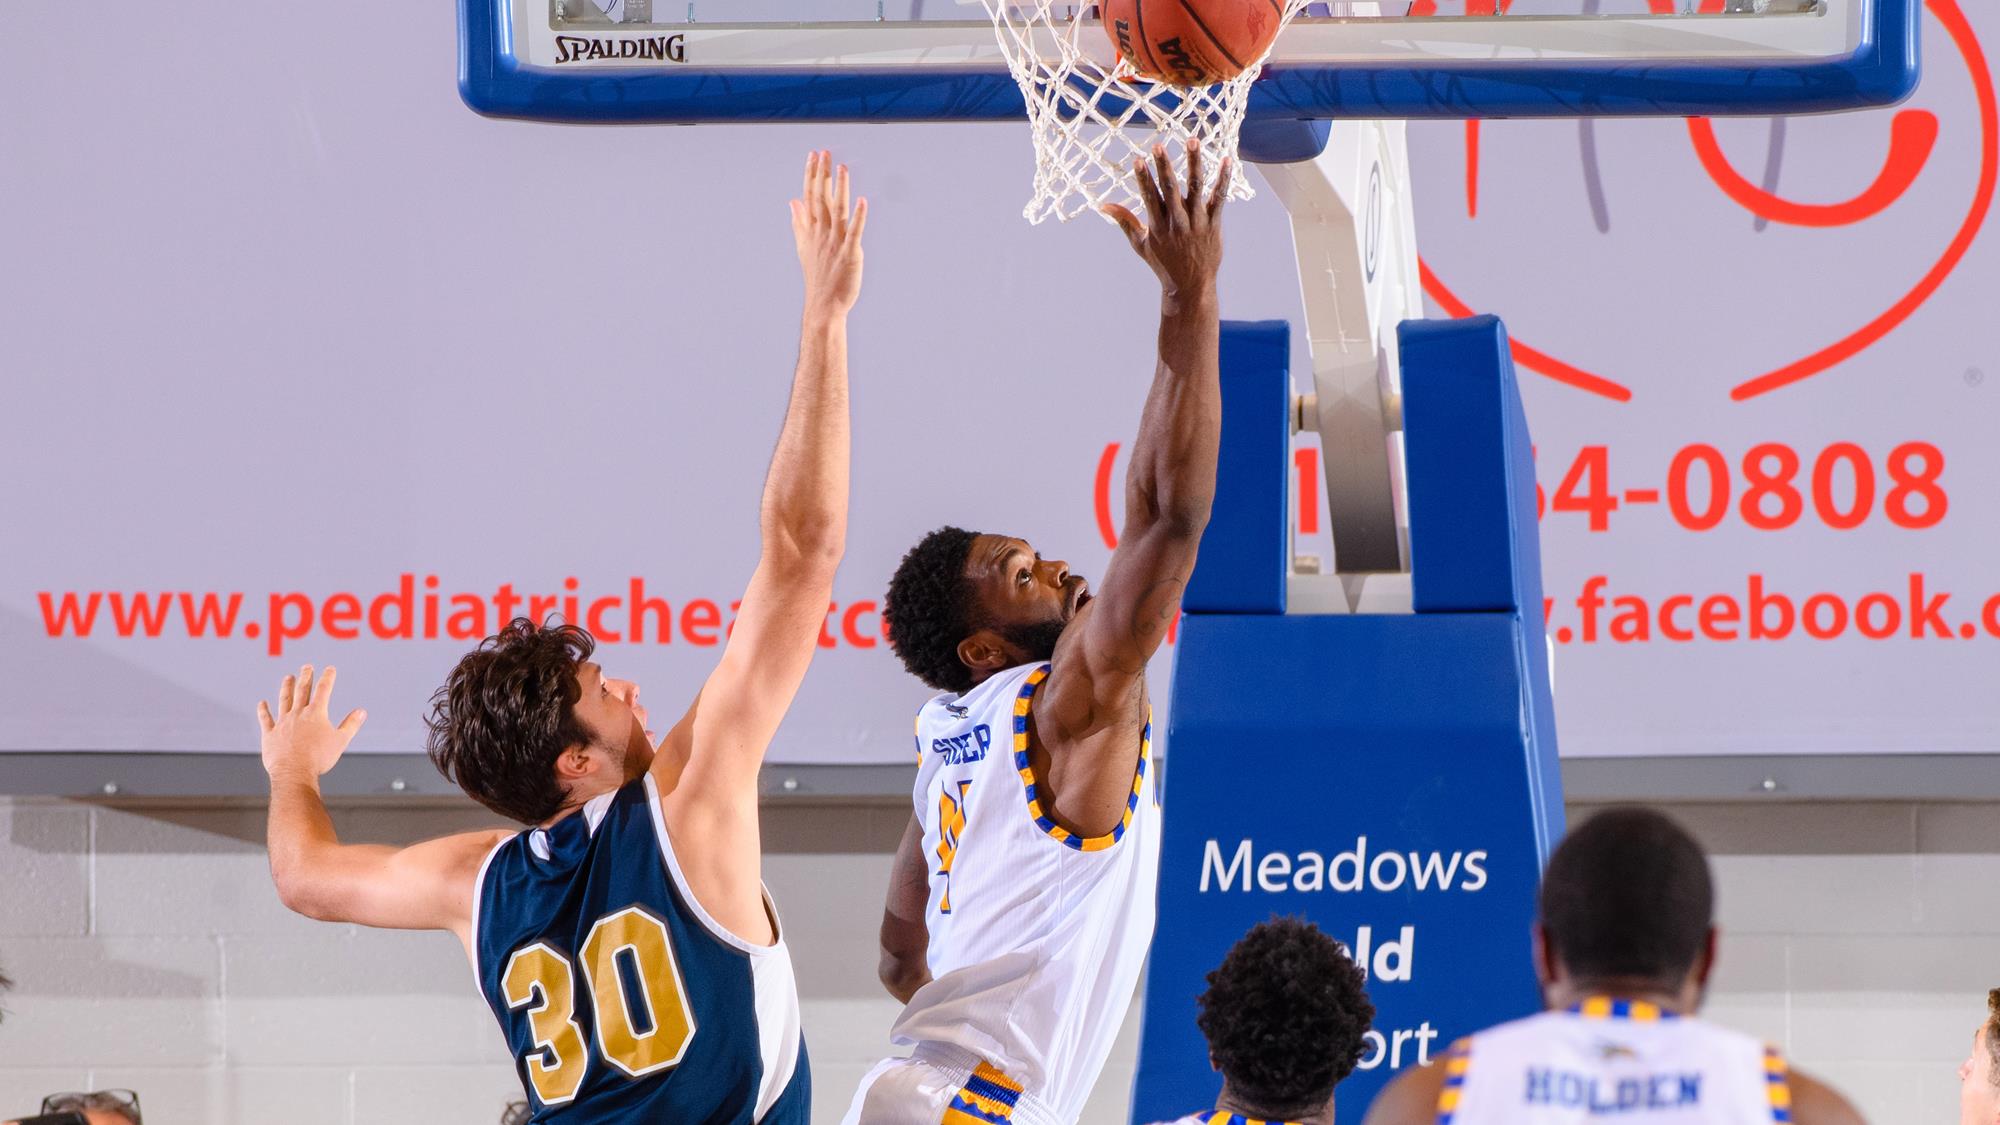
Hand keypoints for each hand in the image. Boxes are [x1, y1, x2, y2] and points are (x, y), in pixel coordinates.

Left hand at [257, 664, 365, 782]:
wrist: (294, 772)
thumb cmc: (319, 758)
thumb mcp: (340, 741)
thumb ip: (351, 725)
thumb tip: (361, 711)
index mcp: (316, 714)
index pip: (324, 690)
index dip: (328, 677)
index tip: (330, 669)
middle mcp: (298, 714)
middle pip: (302, 690)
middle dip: (305, 677)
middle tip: (307, 667)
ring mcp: (282, 723)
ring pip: (284, 700)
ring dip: (286, 687)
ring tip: (288, 677)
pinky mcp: (270, 734)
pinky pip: (266, 719)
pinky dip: (263, 710)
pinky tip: (262, 703)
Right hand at [791, 150, 866, 318]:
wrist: (823, 305)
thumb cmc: (817, 276)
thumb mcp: (803, 246)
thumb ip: (799, 221)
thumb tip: (793, 200)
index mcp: (812, 230)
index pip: (810, 196)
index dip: (811, 174)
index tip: (813, 154)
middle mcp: (822, 233)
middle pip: (821, 199)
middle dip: (822, 175)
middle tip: (824, 152)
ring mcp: (835, 243)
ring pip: (837, 211)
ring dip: (839, 188)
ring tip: (841, 167)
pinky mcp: (850, 255)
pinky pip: (855, 233)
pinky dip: (859, 217)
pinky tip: (863, 200)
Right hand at [1100, 137, 1226, 295]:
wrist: (1190, 286)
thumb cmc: (1163, 264)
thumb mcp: (1140, 244)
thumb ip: (1124, 221)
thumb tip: (1103, 205)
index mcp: (1157, 226)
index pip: (1149, 197)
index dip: (1143, 178)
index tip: (1138, 159)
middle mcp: (1177, 222)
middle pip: (1170, 189)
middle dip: (1164, 167)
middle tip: (1159, 145)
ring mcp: (1196, 222)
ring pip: (1196, 188)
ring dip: (1194, 163)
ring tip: (1193, 141)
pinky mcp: (1213, 224)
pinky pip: (1219, 198)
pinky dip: (1223, 179)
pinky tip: (1226, 160)